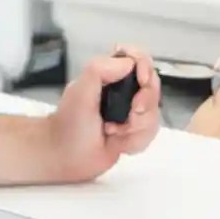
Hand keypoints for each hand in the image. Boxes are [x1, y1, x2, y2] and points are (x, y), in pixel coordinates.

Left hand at [47, 45, 161, 182]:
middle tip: (130, 115)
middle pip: (152, 86)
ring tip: (115, 133)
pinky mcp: (134, 133)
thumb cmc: (69, 125)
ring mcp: (129, 112)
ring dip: (137, 127)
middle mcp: (122, 91)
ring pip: (154, 112)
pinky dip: (136, 141)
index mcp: (109, 74)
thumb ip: (100, 69)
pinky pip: (150, 133)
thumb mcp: (80, 91)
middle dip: (144, 104)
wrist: (65, 160)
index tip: (141, 81)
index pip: (137, 58)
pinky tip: (120, 144)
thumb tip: (129, 63)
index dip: (145, 66)